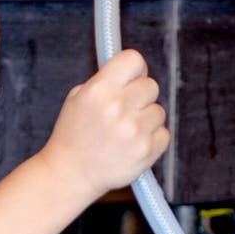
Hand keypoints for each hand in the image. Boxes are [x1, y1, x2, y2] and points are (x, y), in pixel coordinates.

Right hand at [38, 50, 168, 201]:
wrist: (70, 174)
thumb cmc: (74, 135)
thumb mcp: (78, 99)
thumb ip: (105, 81)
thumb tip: (134, 68)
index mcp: (99, 90)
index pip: (133, 59)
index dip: (135, 70)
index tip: (132, 80)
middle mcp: (117, 107)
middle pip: (151, 86)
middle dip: (140, 98)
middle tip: (124, 113)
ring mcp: (134, 131)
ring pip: (159, 112)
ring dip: (146, 121)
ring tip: (124, 133)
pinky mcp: (146, 151)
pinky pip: (163, 134)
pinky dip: (152, 140)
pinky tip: (132, 146)